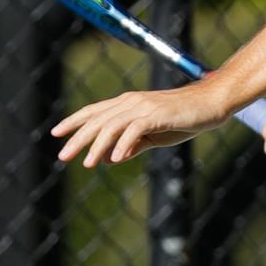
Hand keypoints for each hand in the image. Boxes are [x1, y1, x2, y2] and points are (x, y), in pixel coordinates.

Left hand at [52, 80, 234, 167]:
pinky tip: (114, 158)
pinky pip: (135, 129)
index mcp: (128, 104)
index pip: (94, 111)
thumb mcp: (154, 135)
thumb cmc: (182, 119)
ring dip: (97, 145)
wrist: (210, 104)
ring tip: (87, 164)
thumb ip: (133, 145)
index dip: (74, 121)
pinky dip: (123, 143)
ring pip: (112, 125)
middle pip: (98, 119)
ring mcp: (144, 107)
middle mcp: (131, 102)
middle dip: (78, 138)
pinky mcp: (157, 115)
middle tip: (62, 156)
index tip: (56, 134)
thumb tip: (111, 158)